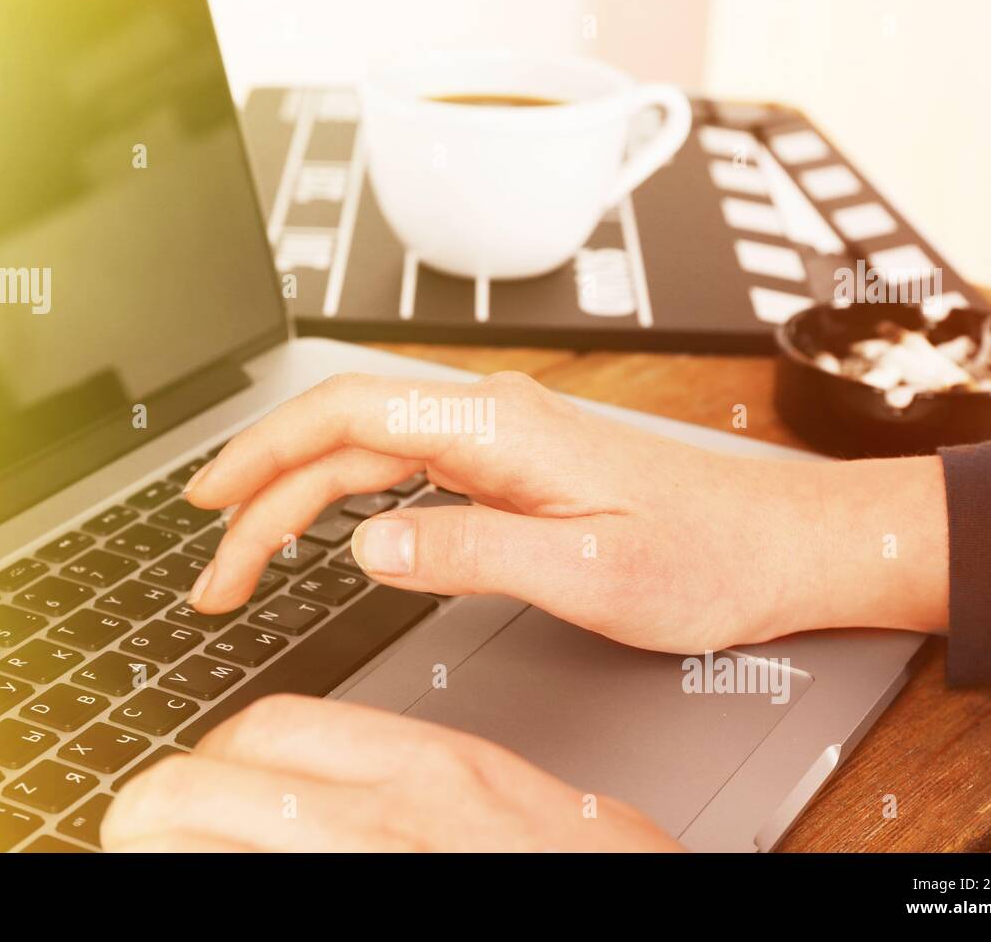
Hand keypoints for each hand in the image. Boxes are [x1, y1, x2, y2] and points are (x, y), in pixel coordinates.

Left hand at [101, 694, 681, 851]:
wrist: (637, 906)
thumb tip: (343, 791)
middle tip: (140, 826)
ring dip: (158, 846)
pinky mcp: (340, 916)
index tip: (205, 776)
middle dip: (151, 807)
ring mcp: (356, 873)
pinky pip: (234, 891)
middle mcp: (380, 828)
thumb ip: (418, 787)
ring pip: (194, 846)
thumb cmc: (595, 873)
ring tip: (150, 852)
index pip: (272, 728)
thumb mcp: (506, 803)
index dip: (215, 753)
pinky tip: (214, 880)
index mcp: (427, 772)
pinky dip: (208, 879)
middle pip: (200, 788)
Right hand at [185, 371, 946, 652]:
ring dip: (295, 498)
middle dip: (261, 494)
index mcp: (501, 427)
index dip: (262, 456)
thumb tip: (368, 546)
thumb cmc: (708, 555)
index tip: (210, 509)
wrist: (780, 544)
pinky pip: (403, 469)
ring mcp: (499, 437)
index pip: (346, 417)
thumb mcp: (590, 573)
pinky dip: (344, 499)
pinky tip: (322, 526)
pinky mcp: (510, 464)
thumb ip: (473, 553)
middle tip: (214, 571)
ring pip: (365, 452)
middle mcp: (492, 417)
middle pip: (340, 434)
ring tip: (243, 553)